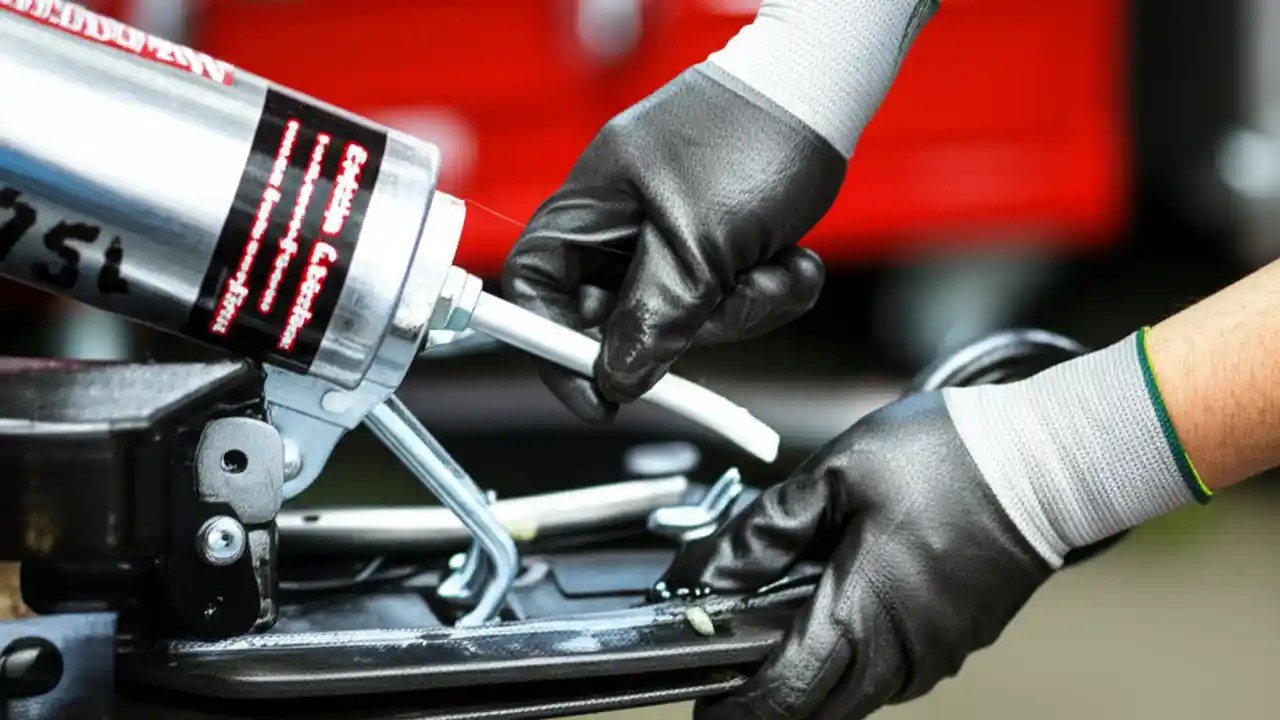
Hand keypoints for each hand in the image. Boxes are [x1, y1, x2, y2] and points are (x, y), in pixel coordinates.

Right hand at [502, 64, 844, 422]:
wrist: (825, 93)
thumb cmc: (755, 135)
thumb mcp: (700, 241)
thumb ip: (654, 317)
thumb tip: (617, 375)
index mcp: (593, 206)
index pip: (536, 287)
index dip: (553, 346)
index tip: (597, 396)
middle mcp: (624, 221)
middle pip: (621, 316)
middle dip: (687, 323)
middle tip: (725, 301)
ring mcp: (672, 233)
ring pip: (687, 316)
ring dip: (742, 305)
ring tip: (772, 265)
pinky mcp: (717, 243)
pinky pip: (730, 300)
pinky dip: (768, 289)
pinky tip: (789, 258)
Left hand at [657, 392, 1051, 719]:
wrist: (1047, 461)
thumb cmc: (946, 457)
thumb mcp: (835, 471)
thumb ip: (766, 529)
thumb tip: (709, 573)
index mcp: (863, 611)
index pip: (784, 693)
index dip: (736, 706)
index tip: (704, 698)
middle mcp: (901, 652)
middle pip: (816, 713)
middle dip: (766, 706)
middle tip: (727, 675)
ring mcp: (934, 655)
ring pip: (854, 700)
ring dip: (810, 688)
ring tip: (774, 642)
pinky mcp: (957, 645)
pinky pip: (890, 679)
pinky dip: (850, 669)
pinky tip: (834, 623)